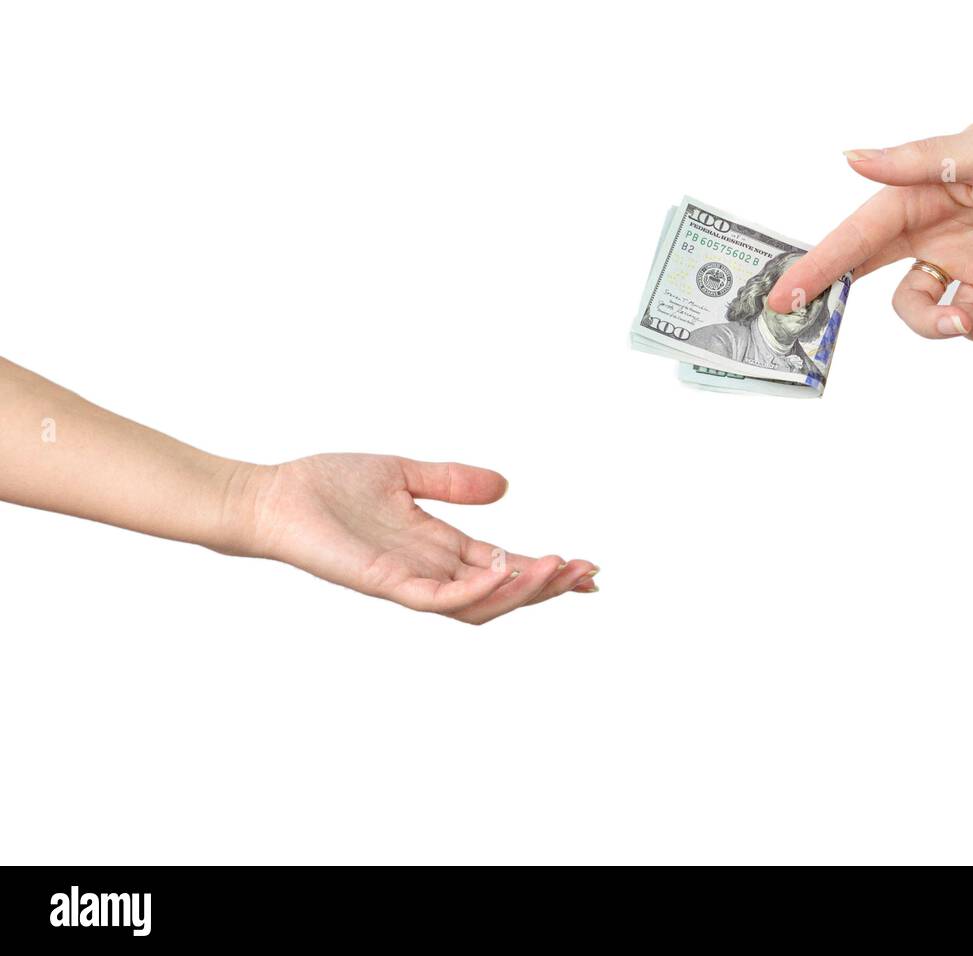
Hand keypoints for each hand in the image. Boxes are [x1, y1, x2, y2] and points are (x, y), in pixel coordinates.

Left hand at [239, 454, 597, 623]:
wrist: (272, 498)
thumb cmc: (325, 489)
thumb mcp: (404, 474)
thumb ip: (451, 481)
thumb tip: (505, 487)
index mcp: (437, 547)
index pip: (503, 566)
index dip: (545, 570)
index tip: (588, 567)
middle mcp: (429, 569)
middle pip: (502, 592)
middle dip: (548, 587)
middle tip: (588, 574)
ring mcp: (409, 580)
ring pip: (479, 604)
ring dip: (521, 592)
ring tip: (556, 571)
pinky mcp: (385, 583)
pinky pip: (438, 599)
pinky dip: (476, 591)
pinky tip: (503, 574)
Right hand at [769, 106, 972, 339]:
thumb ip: (915, 162)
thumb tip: (851, 158)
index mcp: (915, 195)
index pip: (855, 236)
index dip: (817, 266)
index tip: (783, 296)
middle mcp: (926, 228)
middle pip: (865, 273)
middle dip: (838, 301)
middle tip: (817, 331)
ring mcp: (956, 257)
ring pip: (917, 307)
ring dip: (937, 324)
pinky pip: (963, 316)